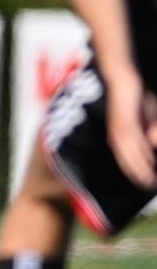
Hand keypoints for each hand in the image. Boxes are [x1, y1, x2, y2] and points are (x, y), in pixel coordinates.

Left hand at [100, 71, 156, 189]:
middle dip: (139, 175)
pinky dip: (138, 152)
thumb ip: (151, 131)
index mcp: (121, 138)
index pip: (129, 161)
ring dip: (138, 168)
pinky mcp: (123, 122)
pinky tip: (146, 161)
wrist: (124, 81)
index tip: (148, 185)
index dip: (138, 173)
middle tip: (149, 187)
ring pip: (128, 154)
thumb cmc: (137, 101)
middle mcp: (117, 137)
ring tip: (147, 181)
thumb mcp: (149, 120)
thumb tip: (152, 144)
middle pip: (127, 161)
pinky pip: (131, 140)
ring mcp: (119, 130)